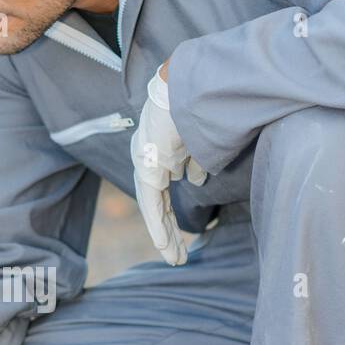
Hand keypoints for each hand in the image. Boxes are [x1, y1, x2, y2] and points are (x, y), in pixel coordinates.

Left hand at [130, 62, 207, 265]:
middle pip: (157, 204)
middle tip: (178, 255)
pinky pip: (151, 202)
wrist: (192, 86)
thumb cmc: (199, 106)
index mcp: (159, 152)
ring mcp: (145, 162)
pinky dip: (157, 224)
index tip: (179, 236)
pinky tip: (164, 244)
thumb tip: (194, 181)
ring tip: (175, 258)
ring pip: (154, 208)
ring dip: (165, 235)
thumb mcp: (199, 141)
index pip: (162, 192)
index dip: (169, 215)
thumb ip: (195, 161)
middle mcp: (148, 159)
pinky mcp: (148, 164)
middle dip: (168, 231)